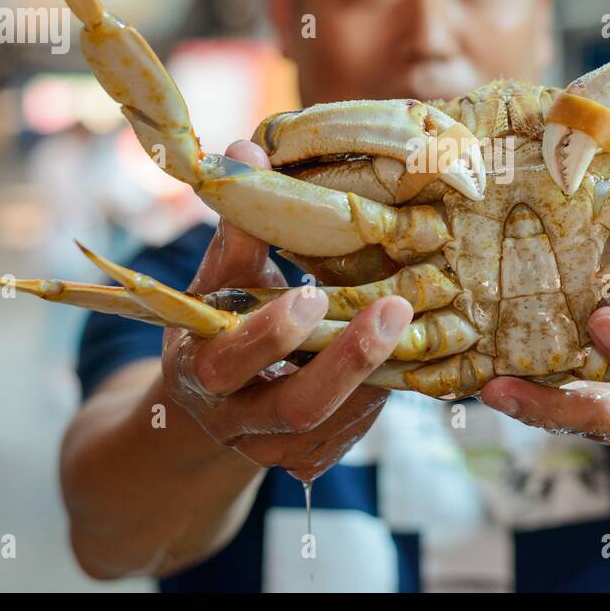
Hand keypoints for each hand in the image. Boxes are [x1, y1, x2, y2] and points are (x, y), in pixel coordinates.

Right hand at [162, 140, 410, 481]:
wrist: (203, 409)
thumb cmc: (215, 323)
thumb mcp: (214, 280)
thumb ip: (237, 227)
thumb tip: (248, 149)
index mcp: (198, 369)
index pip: (230, 357)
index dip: (271, 332)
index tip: (312, 295)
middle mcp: (234, 419)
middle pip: (296, 405)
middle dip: (347, 359)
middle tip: (394, 307)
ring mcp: (273, 449)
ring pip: (335, 423)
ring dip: (377, 372)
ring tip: (411, 319)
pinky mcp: (308, 461)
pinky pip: (352, 431)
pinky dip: (381, 391)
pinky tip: (406, 350)